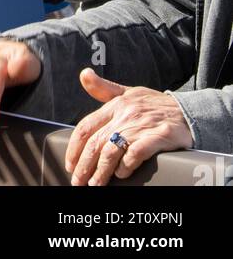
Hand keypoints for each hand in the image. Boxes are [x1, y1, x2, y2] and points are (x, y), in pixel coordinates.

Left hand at [65, 69, 191, 185]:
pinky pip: (137, 153)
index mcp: (115, 105)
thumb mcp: (129, 92)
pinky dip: (126, 165)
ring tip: (95, 184)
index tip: (70, 164)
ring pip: (112, 150)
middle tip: (78, 181)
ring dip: (101, 171)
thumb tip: (84, 74)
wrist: (187, 111)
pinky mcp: (159, 136)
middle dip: (84, 165)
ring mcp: (142, 125)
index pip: (86, 127)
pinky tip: (122, 174)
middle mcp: (125, 114)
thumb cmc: (154, 104)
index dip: (74, 148)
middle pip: (96, 143)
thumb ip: (105, 88)